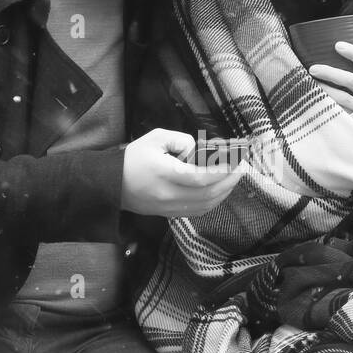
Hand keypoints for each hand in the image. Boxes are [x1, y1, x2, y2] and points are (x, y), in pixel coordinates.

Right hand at [121, 129, 247, 217]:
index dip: (222, 171)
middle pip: (207, 194)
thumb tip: (199, 150)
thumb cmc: (132, 158)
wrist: (110, 184)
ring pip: (205, 205)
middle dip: (229, 180)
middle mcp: (168, 195)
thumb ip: (180, 140)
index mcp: (164, 174)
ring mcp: (169, 208)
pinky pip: (197, 211)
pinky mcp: (169, 214)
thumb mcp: (155, 138)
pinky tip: (221, 190)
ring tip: (235, 177)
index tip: (237, 160)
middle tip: (243, 167)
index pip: (200, 178)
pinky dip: (213, 201)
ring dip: (224, 192)